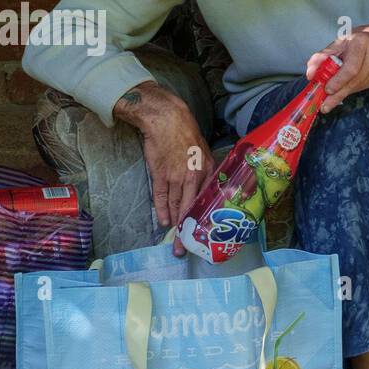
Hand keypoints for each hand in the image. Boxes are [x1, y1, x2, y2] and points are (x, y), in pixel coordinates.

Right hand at [112, 81, 217, 256]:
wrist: (166, 119)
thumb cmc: (186, 134)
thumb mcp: (204, 152)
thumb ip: (205, 171)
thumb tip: (206, 189)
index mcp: (207, 170)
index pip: (207, 200)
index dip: (205, 218)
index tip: (205, 234)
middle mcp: (193, 176)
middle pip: (191, 208)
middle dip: (189, 230)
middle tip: (187, 249)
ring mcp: (176, 176)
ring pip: (176, 205)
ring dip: (175, 224)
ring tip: (175, 242)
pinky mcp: (160, 173)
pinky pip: (161, 196)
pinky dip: (162, 210)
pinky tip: (164, 222)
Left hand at [304, 21, 368, 113]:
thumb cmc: (362, 39)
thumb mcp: (343, 41)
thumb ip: (324, 56)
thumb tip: (310, 72)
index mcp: (362, 42)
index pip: (351, 67)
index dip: (338, 81)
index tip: (327, 90)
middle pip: (355, 80)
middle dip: (338, 94)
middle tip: (325, 105)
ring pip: (359, 86)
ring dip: (344, 92)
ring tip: (333, 98)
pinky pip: (365, 86)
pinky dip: (353, 88)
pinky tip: (349, 86)